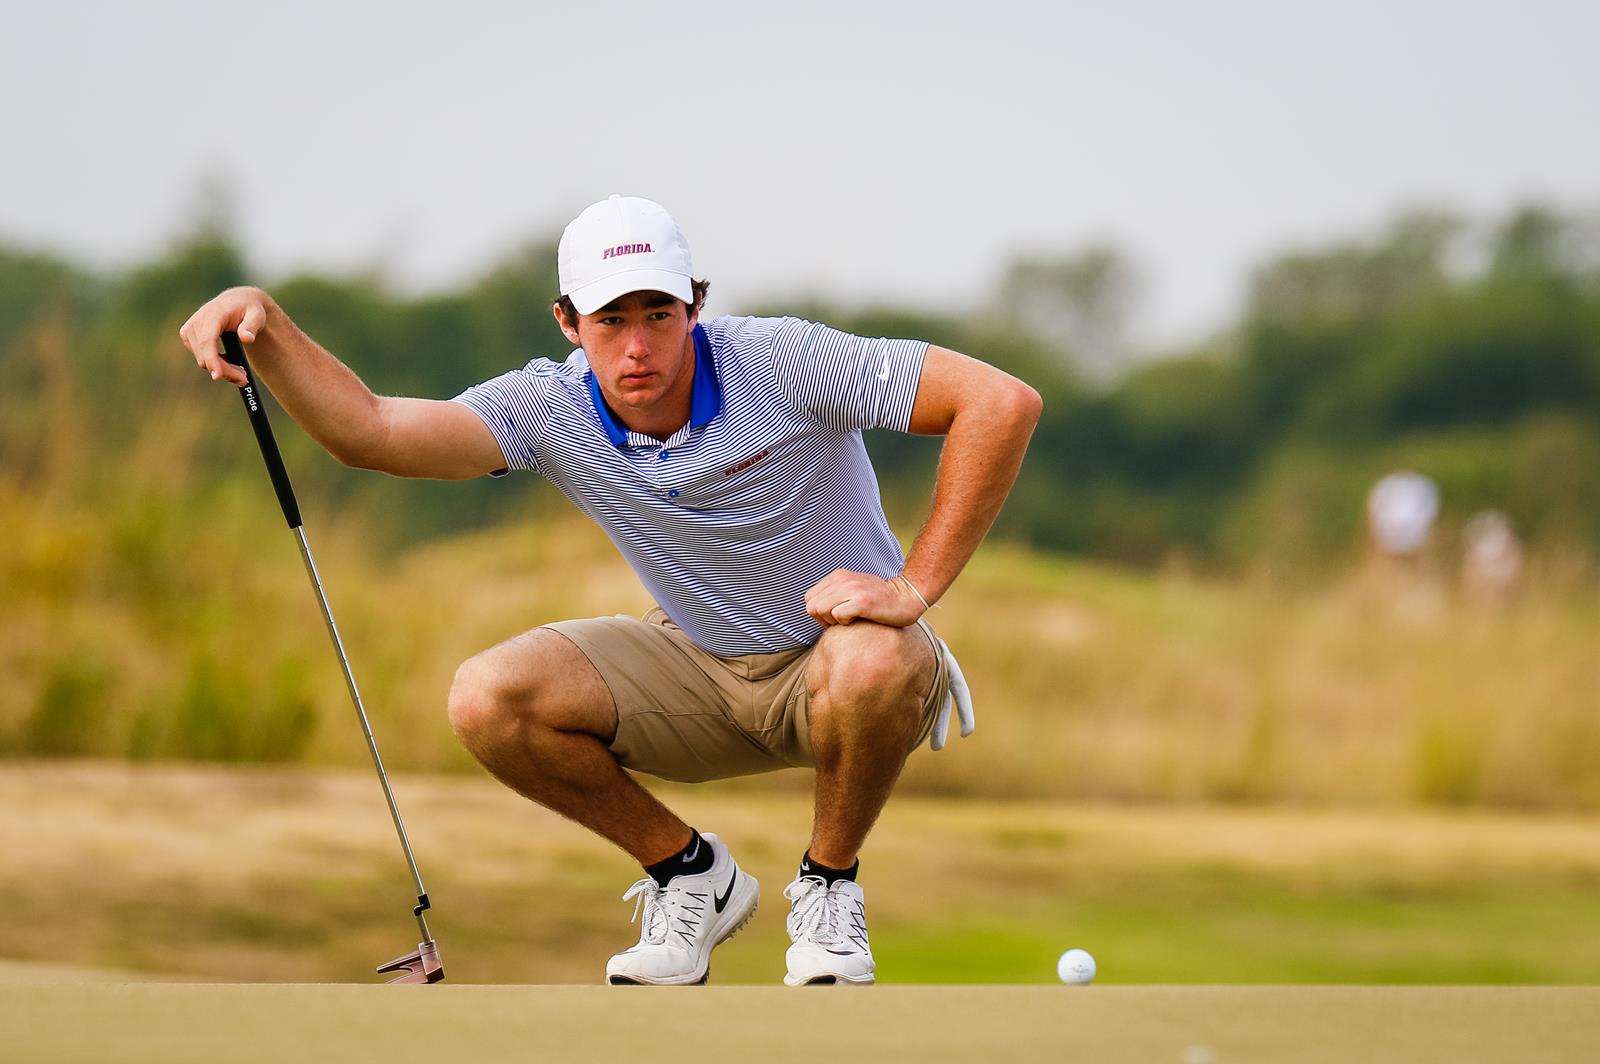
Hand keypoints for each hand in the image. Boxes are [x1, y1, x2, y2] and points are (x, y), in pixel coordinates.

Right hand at [178, 286, 273, 386]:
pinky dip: (215, 365)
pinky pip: (201, 358)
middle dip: (225, 371)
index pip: (207, 341)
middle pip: (206, 356)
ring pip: (203, 361)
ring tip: (241, 372)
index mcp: (212, 315)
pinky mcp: (188, 337)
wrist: (237, 302)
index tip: (218, 376)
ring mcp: (189, 330)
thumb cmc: (249, 309)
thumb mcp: (257, 315)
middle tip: (244, 379)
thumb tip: (247, 338)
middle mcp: (196, 322)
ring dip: (222, 370)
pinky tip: (229, 364)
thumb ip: (252, 326)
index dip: (212, 360)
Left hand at [804, 569, 925, 626]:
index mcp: (838, 576)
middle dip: (822, 619)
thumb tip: (815, 610)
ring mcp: (852, 589)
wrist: (908, 597)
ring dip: (832, 621)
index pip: (808, 598)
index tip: (834, 617)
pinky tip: (859, 619)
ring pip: (820, 610)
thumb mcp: (853, 589)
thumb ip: (834, 594)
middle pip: (811, 606)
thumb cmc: (880, 600)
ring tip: (850, 619)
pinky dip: (844, 623)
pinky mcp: (862, 601)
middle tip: (841, 621)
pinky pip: (837, 615)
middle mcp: (843, 579)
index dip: (818, 612)